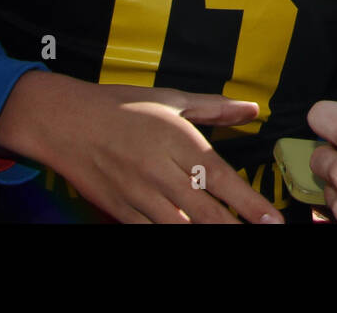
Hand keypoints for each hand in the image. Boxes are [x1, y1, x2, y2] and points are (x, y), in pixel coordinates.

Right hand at [0, 72, 283, 223]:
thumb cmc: (121, 106)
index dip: (249, 204)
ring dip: (206, 233)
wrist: (63, 121)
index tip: (272, 220)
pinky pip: (150, 232)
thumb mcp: (170, 99)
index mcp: (176, 139)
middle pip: (205, 211)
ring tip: (231, 239)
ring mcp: (138, 195)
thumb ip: (214, 108)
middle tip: (266, 235)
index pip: (221, 177)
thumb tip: (252, 108)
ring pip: (179, 227)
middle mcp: (160, 170)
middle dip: (234, 227)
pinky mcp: (120, 211)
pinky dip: (170, 236)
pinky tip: (188, 236)